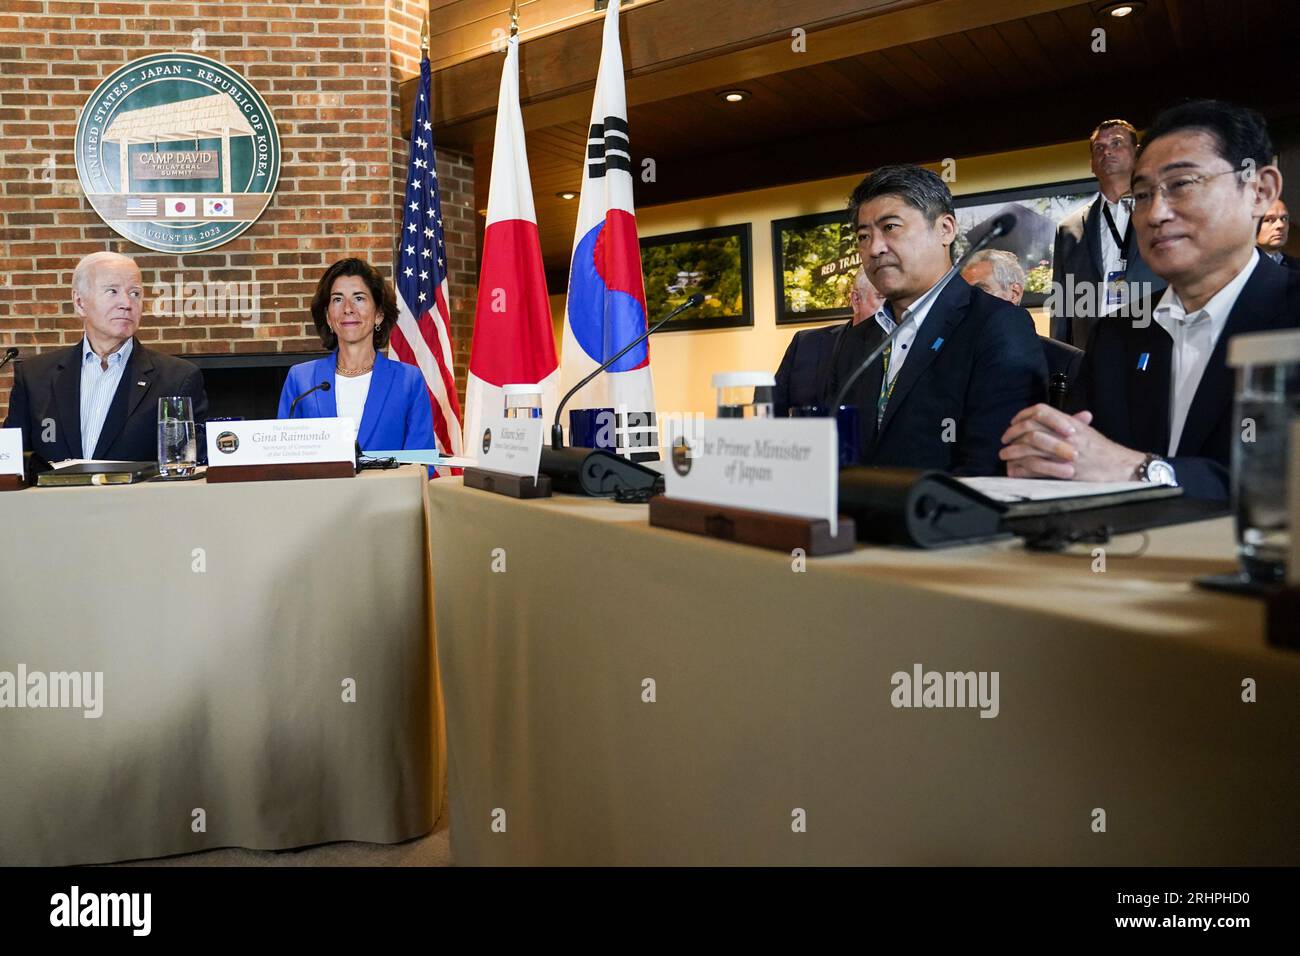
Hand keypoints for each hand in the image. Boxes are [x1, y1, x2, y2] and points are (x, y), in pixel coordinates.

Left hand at [999, 404, 1146, 480]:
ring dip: (1013, 452)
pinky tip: (1014, 471)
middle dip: (1013, 434)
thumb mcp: (1087, 432)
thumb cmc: (1104, 451)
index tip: (1014, 421)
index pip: (1041, 411)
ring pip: (1030, 448)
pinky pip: (1037, 468)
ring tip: (1004, 456)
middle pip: (1031, 428)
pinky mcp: (1064, 471)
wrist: (1121, 467)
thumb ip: (1069, 423)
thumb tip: (1051, 419)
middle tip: (1005, 440)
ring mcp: (1065, 453)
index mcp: (1070, 423)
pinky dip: (1022, 469)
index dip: (1023, 415)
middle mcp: (1066, 435)